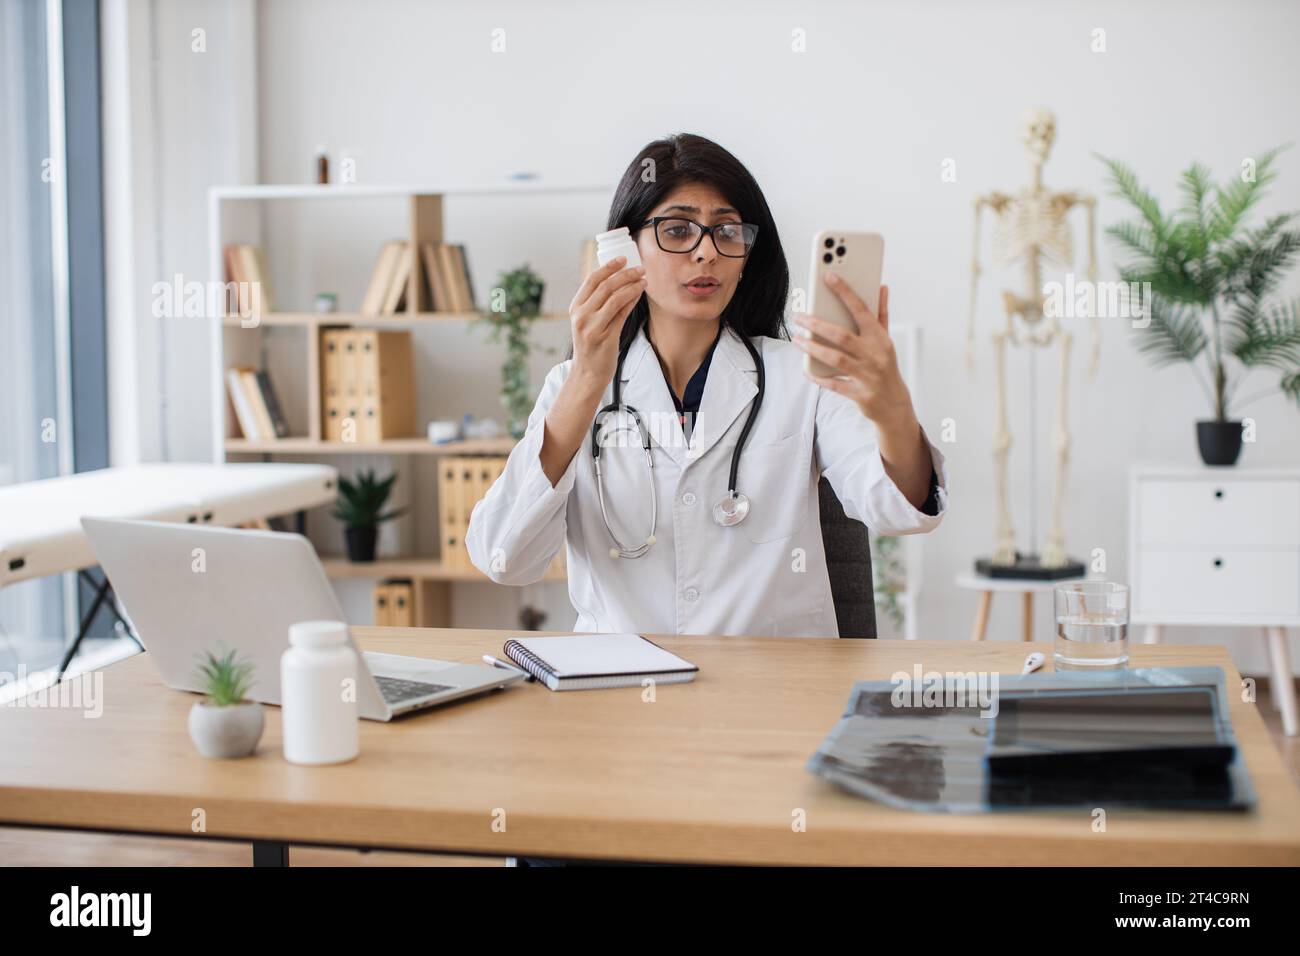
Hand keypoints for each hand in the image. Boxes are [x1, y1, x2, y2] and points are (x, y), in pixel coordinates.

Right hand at [568, 256, 646, 387]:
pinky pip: (622, 313)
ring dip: (631, 285)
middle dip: (625, 274)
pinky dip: (632, 300)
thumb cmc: (590, 346)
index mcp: (575, 308)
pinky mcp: (605, 337)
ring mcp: (592, 327)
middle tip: (640, 268)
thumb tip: (618, 280)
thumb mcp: (588, 321)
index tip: (623, 259)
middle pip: (605, 286)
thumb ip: (597, 303)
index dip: (608, 267)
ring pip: (615, 298)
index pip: (591, 280)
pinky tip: (640, 293)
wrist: (587, 373)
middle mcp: (581, 315)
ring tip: (643, 279)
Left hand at [792, 277, 912, 429]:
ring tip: (797, 339)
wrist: (894, 403)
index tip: (828, 276)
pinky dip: (818, 377)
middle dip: (817, 324)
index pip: (861, 309)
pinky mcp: (859, 394)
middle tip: (798, 317)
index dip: (845, 292)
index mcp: (880, 338)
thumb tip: (881, 287)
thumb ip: (881, 313)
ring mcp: (867, 376)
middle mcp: (874, 355)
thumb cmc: (885, 366)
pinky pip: (833, 384)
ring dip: (813, 348)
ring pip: (835, 359)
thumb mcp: (886, 340)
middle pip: (842, 335)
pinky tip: (805, 369)